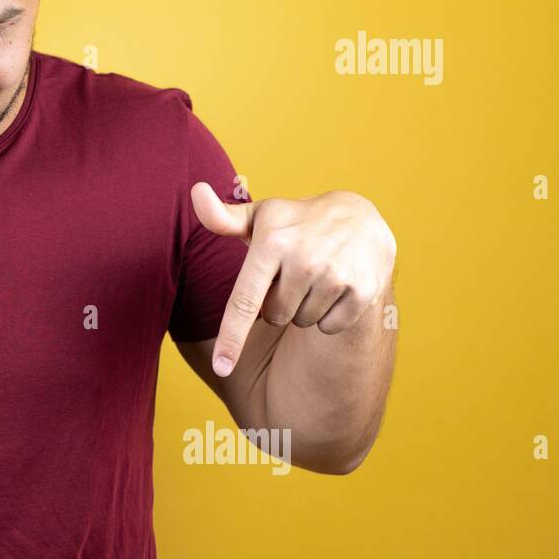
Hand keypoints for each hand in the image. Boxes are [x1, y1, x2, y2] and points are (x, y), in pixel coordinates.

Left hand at [191, 183, 395, 376]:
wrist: (361, 219)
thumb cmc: (296, 223)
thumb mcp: (261, 218)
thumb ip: (222, 217)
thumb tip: (195, 191)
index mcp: (270, 243)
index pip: (245, 301)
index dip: (232, 338)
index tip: (223, 367)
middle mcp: (303, 259)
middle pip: (273, 317)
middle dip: (279, 302)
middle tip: (294, 273)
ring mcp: (335, 276)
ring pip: (301, 322)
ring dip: (304, 307)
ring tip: (317, 276)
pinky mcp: (363, 291)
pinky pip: (329, 327)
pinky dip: (329, 315)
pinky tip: (337, 286)